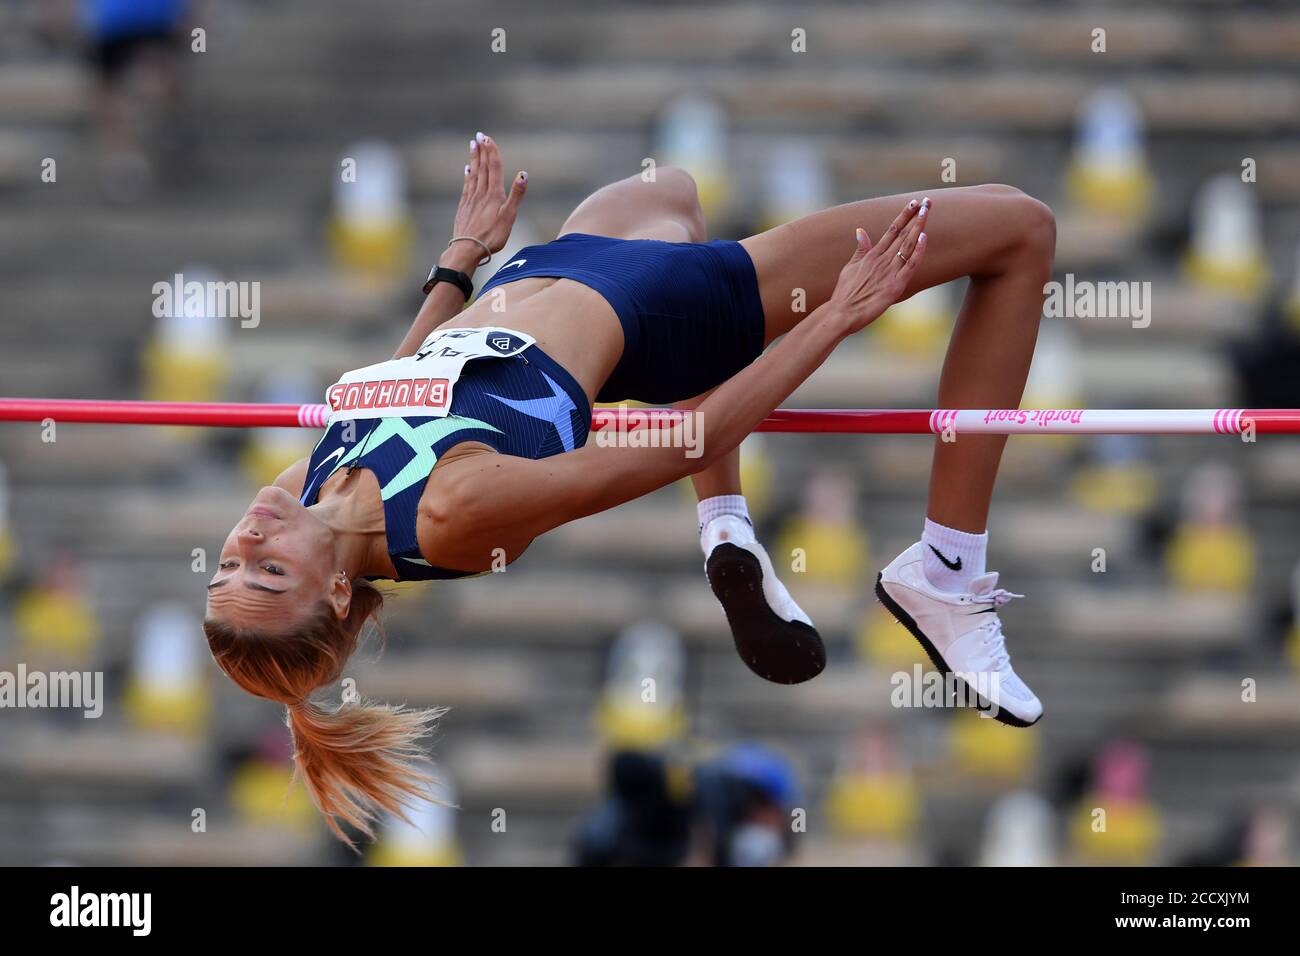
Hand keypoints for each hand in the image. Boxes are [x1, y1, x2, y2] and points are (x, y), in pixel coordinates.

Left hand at [448, 132, 527, 263]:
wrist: (467, 249)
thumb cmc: (492, 235)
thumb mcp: (509, 216)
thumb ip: (516, 194)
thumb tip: (524, 174)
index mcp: (494, 194)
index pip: (494, 168)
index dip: (492, 152)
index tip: (487, 138)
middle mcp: (481, 193)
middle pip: (482, 168)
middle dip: (481, 151)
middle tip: (479, 136)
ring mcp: (471, 200)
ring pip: (473, 174)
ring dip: (474, 159)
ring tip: (472, 146)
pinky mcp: (464, 208)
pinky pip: (466, 187)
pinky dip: (467, 176)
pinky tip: (467, 170)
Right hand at [829, 196, 929, 333]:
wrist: (842, 313)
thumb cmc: (844, 293)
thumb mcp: (850, 267)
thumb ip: (860, 249)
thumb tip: (860, 231)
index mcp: (872, 255)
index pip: (891, 230)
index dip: (903, 215)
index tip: (912, 203)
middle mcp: (882, 259)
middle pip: (902, 233)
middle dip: (915, 216)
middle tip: (927, 201)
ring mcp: (889, 271)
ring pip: (908, 244)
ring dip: (918, 226)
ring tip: (926, 211)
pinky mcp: (895, 285)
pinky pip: (910, 265)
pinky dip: (918, 251)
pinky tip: (924, 238)